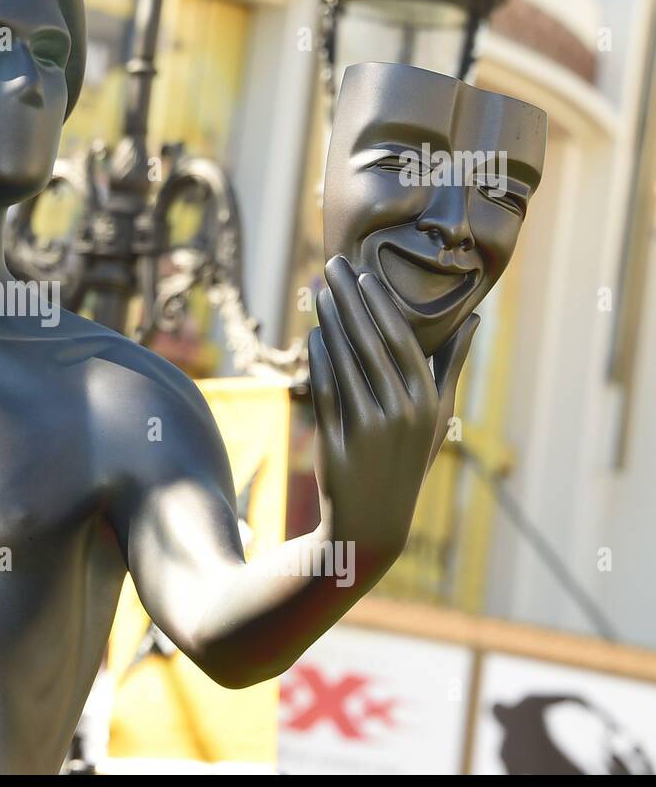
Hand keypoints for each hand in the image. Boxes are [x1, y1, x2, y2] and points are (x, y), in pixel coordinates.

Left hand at [307, 255, 474, 569]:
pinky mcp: (336, 443)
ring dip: (330, 321)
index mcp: (428, 403)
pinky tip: (311, 334)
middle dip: (349, 299)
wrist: (371, 523)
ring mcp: (367, 429)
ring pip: (345, 362)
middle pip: (370, 342)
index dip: (380, 304)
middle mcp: (401, 414)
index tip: (363, 272)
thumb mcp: (437, 417)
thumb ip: (451, 366)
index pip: (402, 340)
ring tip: (320, 292)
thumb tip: (474, 317)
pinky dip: (318, 360)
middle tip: (331, 264)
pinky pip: (324, 391)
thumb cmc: (407, 460)